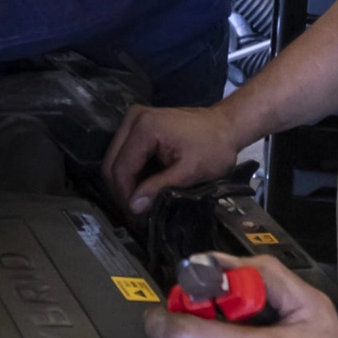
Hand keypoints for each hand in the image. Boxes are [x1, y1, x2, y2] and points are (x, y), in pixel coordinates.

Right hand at [104, 102, 248, 214]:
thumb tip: (133, 207)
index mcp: (144, 128)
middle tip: (135, 216)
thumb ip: (159, 188)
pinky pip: (124, 153)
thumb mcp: (190, 172)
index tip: (137, 219)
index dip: (126, 197)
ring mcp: (134, 119)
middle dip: (121, 192)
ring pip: (114, 159)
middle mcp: (133, 119)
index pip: (121, 169)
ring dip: (123, 184)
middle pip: (111, 163)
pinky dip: (130, 172)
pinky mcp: (138, 124)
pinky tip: (140, 189)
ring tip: (138, 206)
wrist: (226, 125)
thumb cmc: (214, 147)